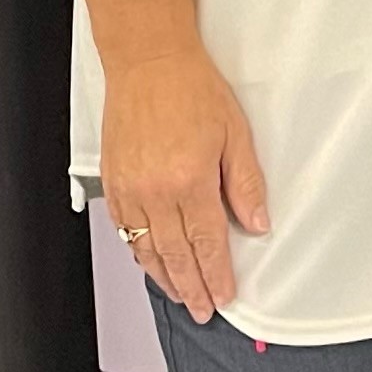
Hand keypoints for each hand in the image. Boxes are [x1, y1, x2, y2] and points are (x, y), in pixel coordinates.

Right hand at [102, 46, 268, 322]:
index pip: (207, 243)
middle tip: (201, 309)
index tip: (223, 295)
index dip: (216, 275)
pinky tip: (149, 260)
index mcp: (190, 180)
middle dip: (191, 288)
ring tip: (179, 294)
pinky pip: (124, 229)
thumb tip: (257, 222)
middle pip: (175, 255)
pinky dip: (138, 251)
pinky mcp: (114, 181)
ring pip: (145, 249)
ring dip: (164, 277)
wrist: (148, 61)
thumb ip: (246, 183)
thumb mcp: (235, 133)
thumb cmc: (191, 88)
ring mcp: (130, 188)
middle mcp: (155, 191)